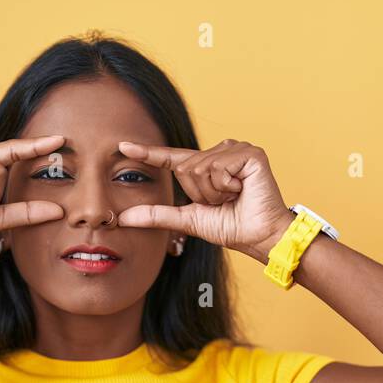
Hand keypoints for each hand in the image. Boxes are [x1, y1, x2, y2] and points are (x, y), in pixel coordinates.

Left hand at [115, 139, 295, 259]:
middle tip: (224, 202)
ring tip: (234, 196)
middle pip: (186, 168)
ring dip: (214, 192)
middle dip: (200, 193)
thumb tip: (122, 218)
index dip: (148, 153)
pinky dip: (226, 187)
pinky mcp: (249, 152)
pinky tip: (242, 189)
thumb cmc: (231, 228)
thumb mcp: (188, 220)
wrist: (259, 236)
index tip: (123, 146)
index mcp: (205, 167)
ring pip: (200, 168)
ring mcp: (235, 150)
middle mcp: (220, 153)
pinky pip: (218, 168)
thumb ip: (157, 216)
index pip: (171, 158)